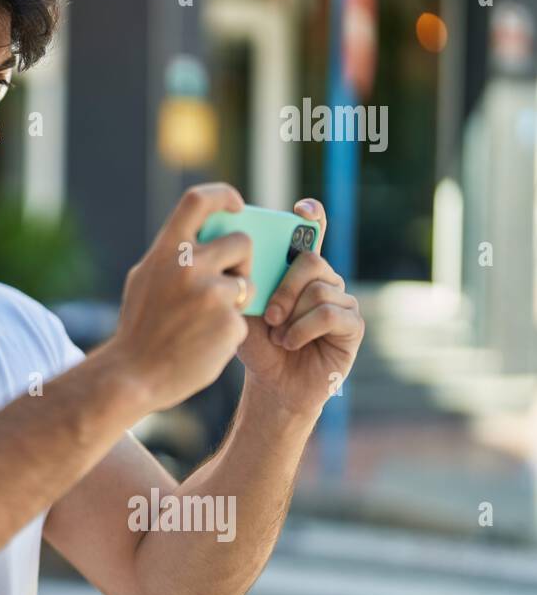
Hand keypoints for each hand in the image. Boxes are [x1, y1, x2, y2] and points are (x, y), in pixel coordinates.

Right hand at [108, 183, 253, 413]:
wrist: (134, 375)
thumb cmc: (139, 328)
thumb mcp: (145, 281)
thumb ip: (172, 258)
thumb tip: (200, 237)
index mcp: (166, 251)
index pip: (198, 201)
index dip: (222, 195)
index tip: (236, 205)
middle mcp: (190, 266)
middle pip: (241, 241)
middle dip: (243, 260)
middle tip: (232, 278)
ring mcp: (212, 294)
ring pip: (247, 283)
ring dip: (238, 297)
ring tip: (210, 317)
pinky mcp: (230, 323)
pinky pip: (243, 317)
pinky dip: (229, 329)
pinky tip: (206, 342)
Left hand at [235, 197, 364, 415]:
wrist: (272, 384)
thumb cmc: (258, 344)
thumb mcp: (246, 308)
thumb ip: (250, 281)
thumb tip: (241, 254)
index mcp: (298, 272)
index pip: (311, 234)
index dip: (311, 217)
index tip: (301, 210)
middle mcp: (324, 280)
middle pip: (310, 260)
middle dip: (284, 287)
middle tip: (268, 315)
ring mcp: (342, 301)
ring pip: (319, 289)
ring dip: (291, 316)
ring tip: (278, 336)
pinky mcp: (354, 324)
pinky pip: (330, 314)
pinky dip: (304, 329)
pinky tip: (291, 343)